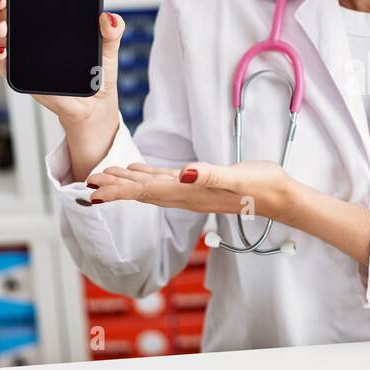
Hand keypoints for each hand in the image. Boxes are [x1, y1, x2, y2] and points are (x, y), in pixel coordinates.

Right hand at [0, 0, 123, 126]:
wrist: (93, 102)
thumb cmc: (95, 70)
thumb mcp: (107, 46)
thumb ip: (111, 31)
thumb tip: (109, 18)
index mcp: (44, 16)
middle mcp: (24, 29)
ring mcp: (16, 49)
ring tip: (4, 29)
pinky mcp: (12, 71)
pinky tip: (2, 53)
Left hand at [82, 159, 297, 223]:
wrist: (281, 197)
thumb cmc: (262, 186)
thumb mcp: (237, 177)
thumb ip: (210, 176)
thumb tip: (183, 174)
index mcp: (190, 194)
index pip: (145, 193)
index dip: (118, 191)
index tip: (94, 190)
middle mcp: (187, 196)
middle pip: (142, 192)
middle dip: (114, 188)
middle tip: (87, 182)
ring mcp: (193, 192)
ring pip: (151, 188)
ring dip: (127, 183)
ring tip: (104, 177)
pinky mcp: (200, 185)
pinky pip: (166, 183)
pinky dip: (147, 178)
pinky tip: (140, 172)